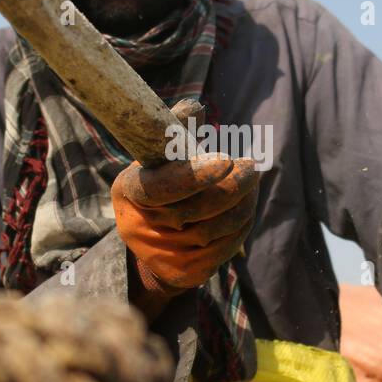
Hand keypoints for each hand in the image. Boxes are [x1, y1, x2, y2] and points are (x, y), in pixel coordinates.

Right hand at [111, 101, 260, 297]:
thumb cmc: (160, 182)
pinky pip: (224, 248)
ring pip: (215, 230)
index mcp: (129, 191)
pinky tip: (245, 206)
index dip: (193, 176)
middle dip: (232, 186)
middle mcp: (139, 227)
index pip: (159, 188)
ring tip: (251, 182)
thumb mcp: (158, 155)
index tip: (226, 159)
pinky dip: (241, 225)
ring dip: (242, 204)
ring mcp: (161, 254)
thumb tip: (195, 108)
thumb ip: (174, 131)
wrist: (152, 241)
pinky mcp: (185, 272)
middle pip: (194, 210)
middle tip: (252, 167)